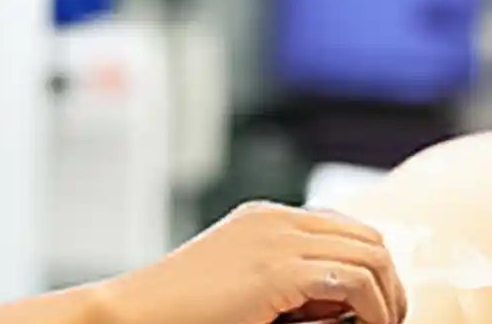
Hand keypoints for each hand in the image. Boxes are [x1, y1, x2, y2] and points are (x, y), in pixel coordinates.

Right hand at [99, 201, 407, 323]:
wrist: (140, 310)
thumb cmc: (185, 307)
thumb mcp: (245, 280)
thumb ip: (287, 276)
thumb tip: (344, 302)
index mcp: (265, 217)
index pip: (347, 227)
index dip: (370, 267)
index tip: (368, 308)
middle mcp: (275, 219)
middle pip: (369, 237)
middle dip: (388, 282)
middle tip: (383, 321)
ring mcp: (276, 240)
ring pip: (371, 255)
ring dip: (385, 297)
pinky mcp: (277, 270)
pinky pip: (353, 281)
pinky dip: (371, 309)